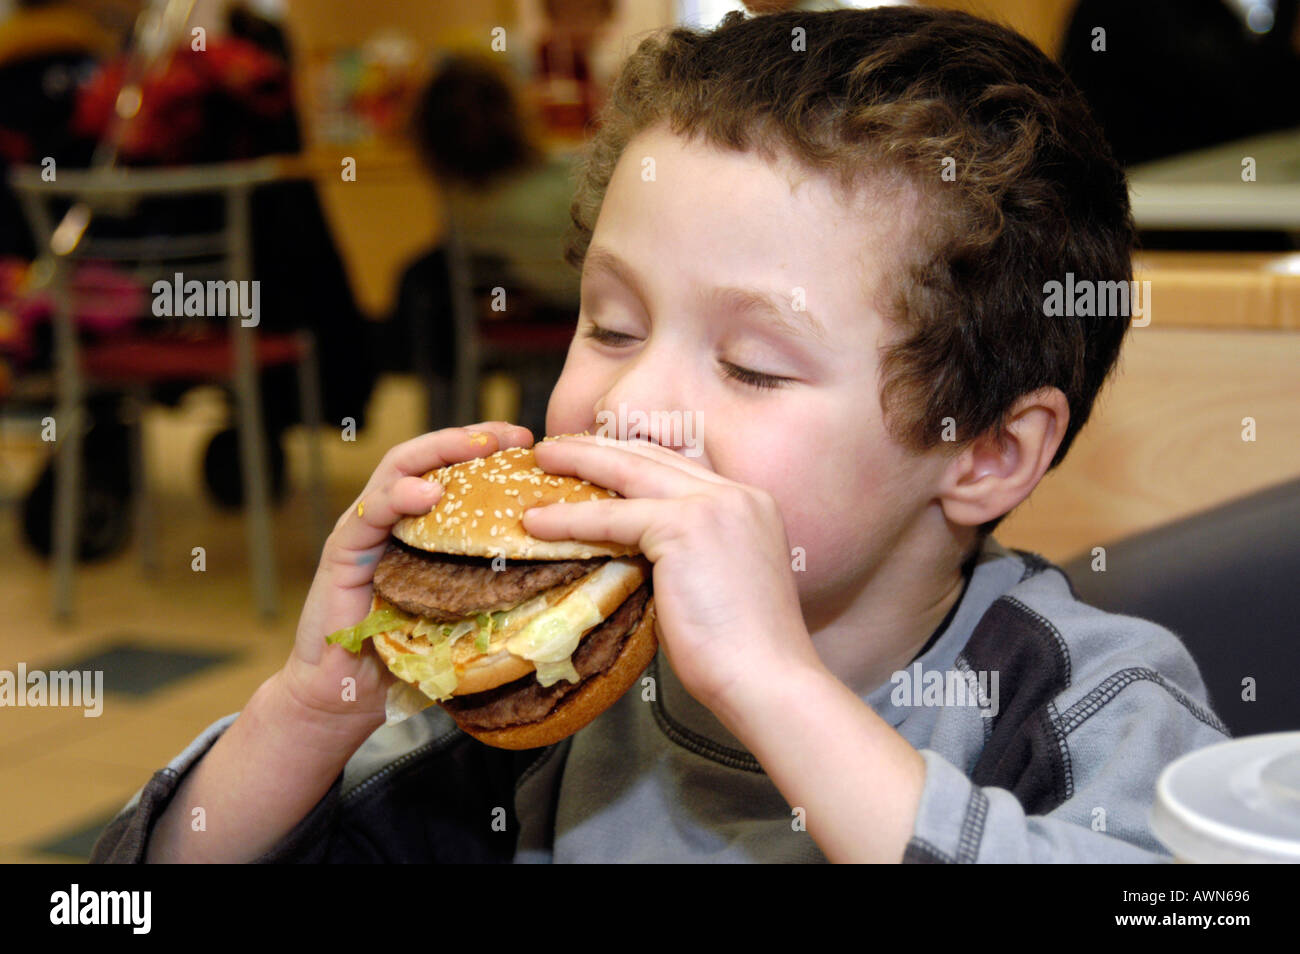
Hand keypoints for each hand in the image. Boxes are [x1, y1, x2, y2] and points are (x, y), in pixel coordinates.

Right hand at [281, 422, 533, 731]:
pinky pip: (369, 514)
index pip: (454, 471)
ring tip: (476, 446)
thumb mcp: (465, 613)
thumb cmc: (410, 655)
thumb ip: (499, 590)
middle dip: (470, 439)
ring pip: (398, 470)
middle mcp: (392, 518)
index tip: (532, 444)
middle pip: (428, 457)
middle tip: (513, 435)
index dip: (491, 452)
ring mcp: (364, 531)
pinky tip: (425, 492)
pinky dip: (397, 497)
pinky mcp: (342, 553)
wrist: (347, 696)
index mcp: (422, 527)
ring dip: (438, 452)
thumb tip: (569, 580)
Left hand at [522, 435, 822, 719]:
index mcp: (749, 505)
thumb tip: (629, 552)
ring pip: (629, 471)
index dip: (632, 460)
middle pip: (652, 457)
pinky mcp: (685, 527)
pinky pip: (613, 517)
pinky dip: (570, 519)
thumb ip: (679, 555)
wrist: (767, 679)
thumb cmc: (739, 653)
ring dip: (579, 462)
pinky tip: (539, 521)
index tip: (598, 457)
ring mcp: (713, 506)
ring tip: (543, 463)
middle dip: (600, 448)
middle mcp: (736, 495)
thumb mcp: (712, 583)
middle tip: (559, 448)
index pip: (678, 468)